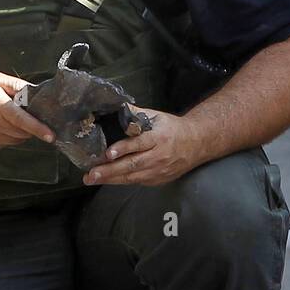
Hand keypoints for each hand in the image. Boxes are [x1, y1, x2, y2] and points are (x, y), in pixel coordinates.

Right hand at [0, 70, 54, 151]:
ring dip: (17, 131)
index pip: (23, 120)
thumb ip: (14, 85)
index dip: (39, 128)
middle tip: (22, 114)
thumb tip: (34, 92)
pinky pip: (3, 144)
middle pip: (22, 132)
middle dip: (29, 126)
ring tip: (5, 117)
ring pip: (14, 139)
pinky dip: (5, 136)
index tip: (51, 135)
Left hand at [84, 106, 204, 185]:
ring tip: (92, 179)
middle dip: (110, 170)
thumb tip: (118, 107)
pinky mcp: (159, 179)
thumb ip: (136, 114)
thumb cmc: (173, 128)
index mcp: (159, 138)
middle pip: (133, 164)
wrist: (197, 143)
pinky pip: (137, 182)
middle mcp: (159, 156)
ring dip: (111, 179)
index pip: (140, 144)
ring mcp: (159, 170)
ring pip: (133, 176)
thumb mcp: (156, 117)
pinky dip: (121, 181)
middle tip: (91, 174)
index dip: (124, 148)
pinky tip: (107, 180)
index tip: (109, 153)